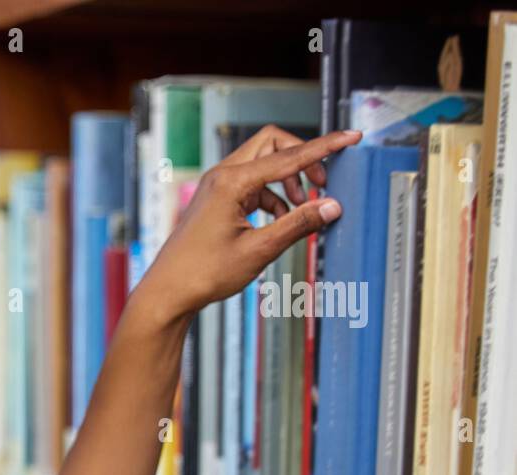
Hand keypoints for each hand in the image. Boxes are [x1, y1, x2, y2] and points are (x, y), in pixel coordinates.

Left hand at [135, 126, 363, 319]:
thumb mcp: (258, 250)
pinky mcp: (216, 199)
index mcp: (231, 183)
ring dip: (288, 180)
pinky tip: (280, 221)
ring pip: (263, 164)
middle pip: (273, 145)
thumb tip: (332, 206)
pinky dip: (272, 196)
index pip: (288, 156)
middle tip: (321, 184)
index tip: (351, 136)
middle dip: (301, 158)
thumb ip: (298, 224)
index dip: (324, 147)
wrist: (168, 292)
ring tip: (302, 208)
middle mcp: (221, 176)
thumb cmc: (205, 273)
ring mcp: (216, 186)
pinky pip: (252, 184)